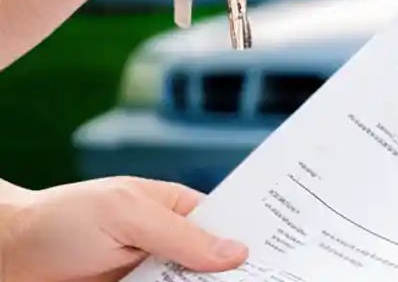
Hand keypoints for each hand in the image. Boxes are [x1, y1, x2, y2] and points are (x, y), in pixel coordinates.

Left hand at [0, 177, 246, 281]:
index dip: (254, 236)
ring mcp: (148, 277)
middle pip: (214, 267)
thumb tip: (238, 251)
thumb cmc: (60, 218)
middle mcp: (166, 245)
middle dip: (237, 273)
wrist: (3, 252)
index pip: (227, 224)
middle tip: (266, 279)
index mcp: (173, 210)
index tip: (283, 254)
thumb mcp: (126, 215)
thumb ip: (182, 234)